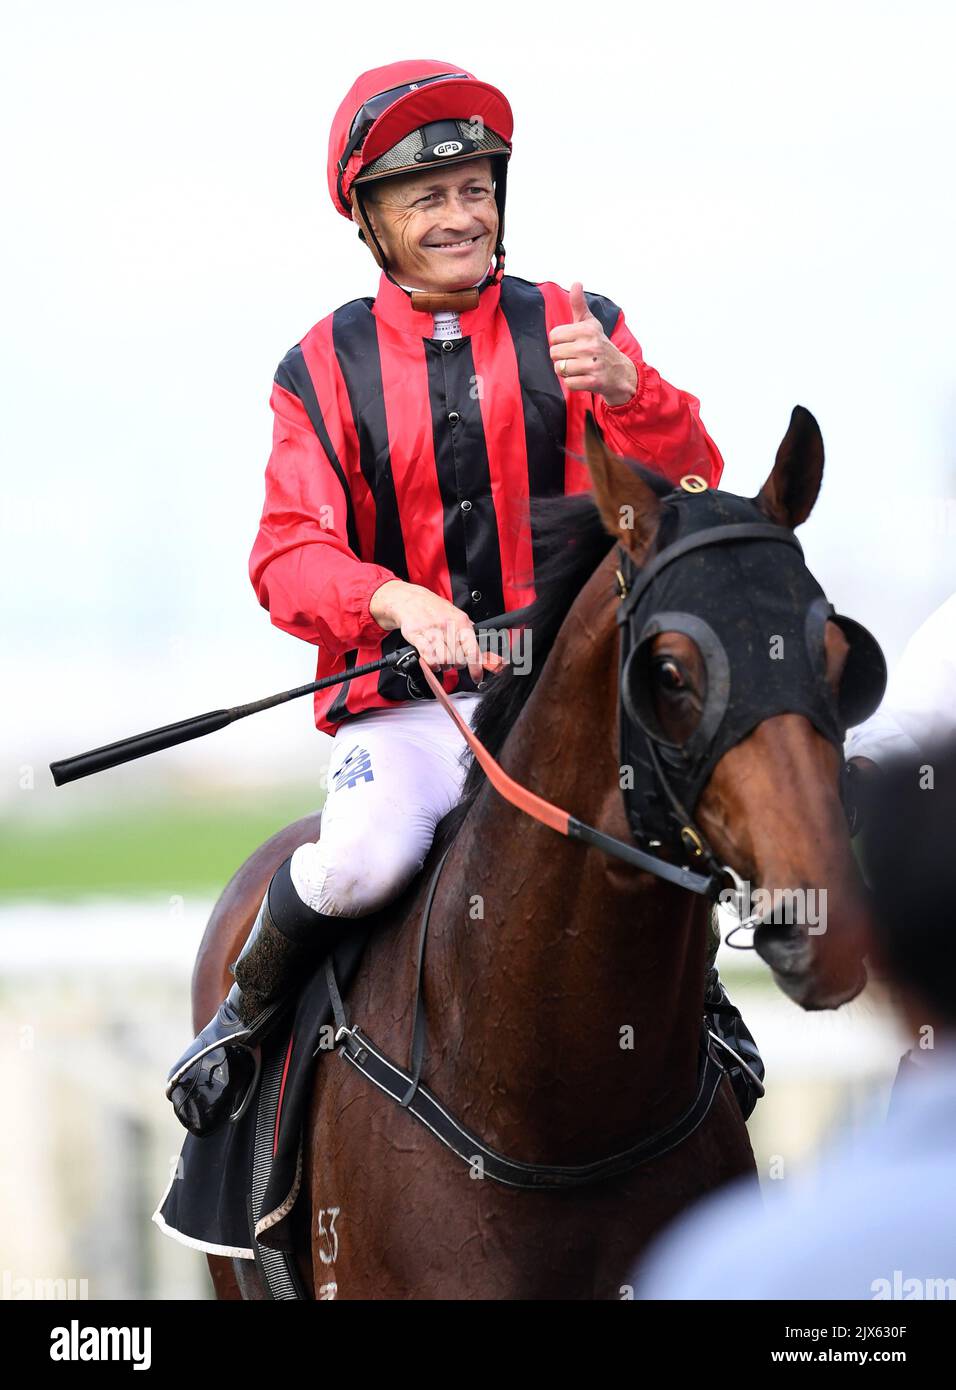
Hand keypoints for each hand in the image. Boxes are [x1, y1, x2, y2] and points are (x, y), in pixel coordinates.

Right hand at [370, 580, 503, 685]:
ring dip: (444, 665)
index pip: (473, 650)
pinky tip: (433, 661)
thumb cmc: (435, 609)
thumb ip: (468, 632)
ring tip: (441, 659)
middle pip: (458, 659)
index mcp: (461, 622)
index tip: (477, 678)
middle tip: (453, 659)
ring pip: (444, 660)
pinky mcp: (417, 636)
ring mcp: (432, 631)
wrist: (410, 599)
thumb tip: (483, 652)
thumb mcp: (456, 615)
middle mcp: (448, 626)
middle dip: (457, 664)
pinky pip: (429, 658)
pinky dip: (432, 665)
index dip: (476, 668)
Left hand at [548, 282, 637, 406]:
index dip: (559, 342)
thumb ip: (579, 305)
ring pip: (560, 369)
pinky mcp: (594, 381)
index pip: (554, 336)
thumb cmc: (601, 346)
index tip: (572, 344)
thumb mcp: (591, 324)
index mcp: (587, 330)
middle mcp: (591, 345)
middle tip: (576, 358)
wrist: (621, 372)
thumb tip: (576, 283)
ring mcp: (593, 364)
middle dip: (561, 358)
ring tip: (579, 368)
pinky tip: (583, 378)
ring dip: (566, 371)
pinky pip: (568, 383)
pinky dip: (573, 383)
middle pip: (554, 353)